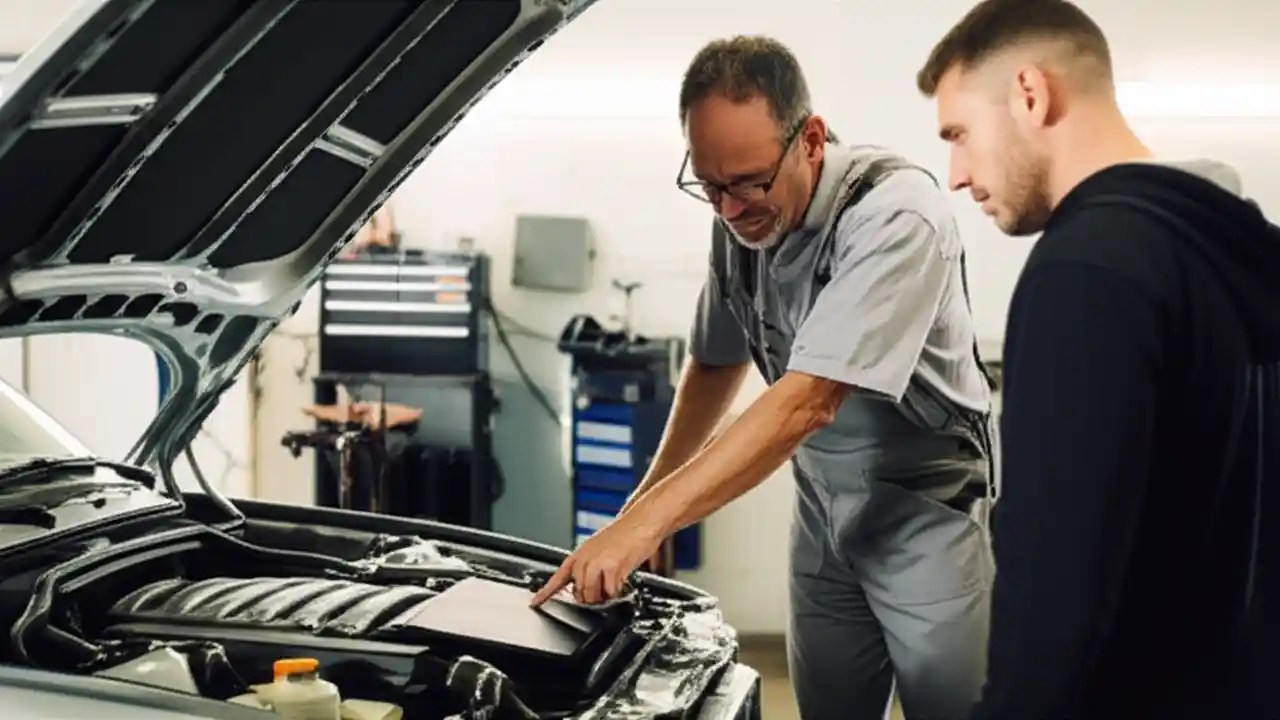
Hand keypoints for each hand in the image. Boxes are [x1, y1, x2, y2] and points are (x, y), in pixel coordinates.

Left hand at [530, 513, 664, 606]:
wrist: (643, 520)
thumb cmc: (628, 534)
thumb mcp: (602, 549)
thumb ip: (591, 566)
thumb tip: (588, 587)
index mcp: (580, 553)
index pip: (559, 576)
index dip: (546, 592)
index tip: (535, 603)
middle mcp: (585, 558)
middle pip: (579, 593)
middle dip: (591, 598)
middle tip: (604, 591)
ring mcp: (596, 563)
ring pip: (592, 596)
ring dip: (604, 597)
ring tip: (614, 585)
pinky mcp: (611, 567)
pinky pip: (610, 592)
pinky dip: (617, 592)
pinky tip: (623, 581)